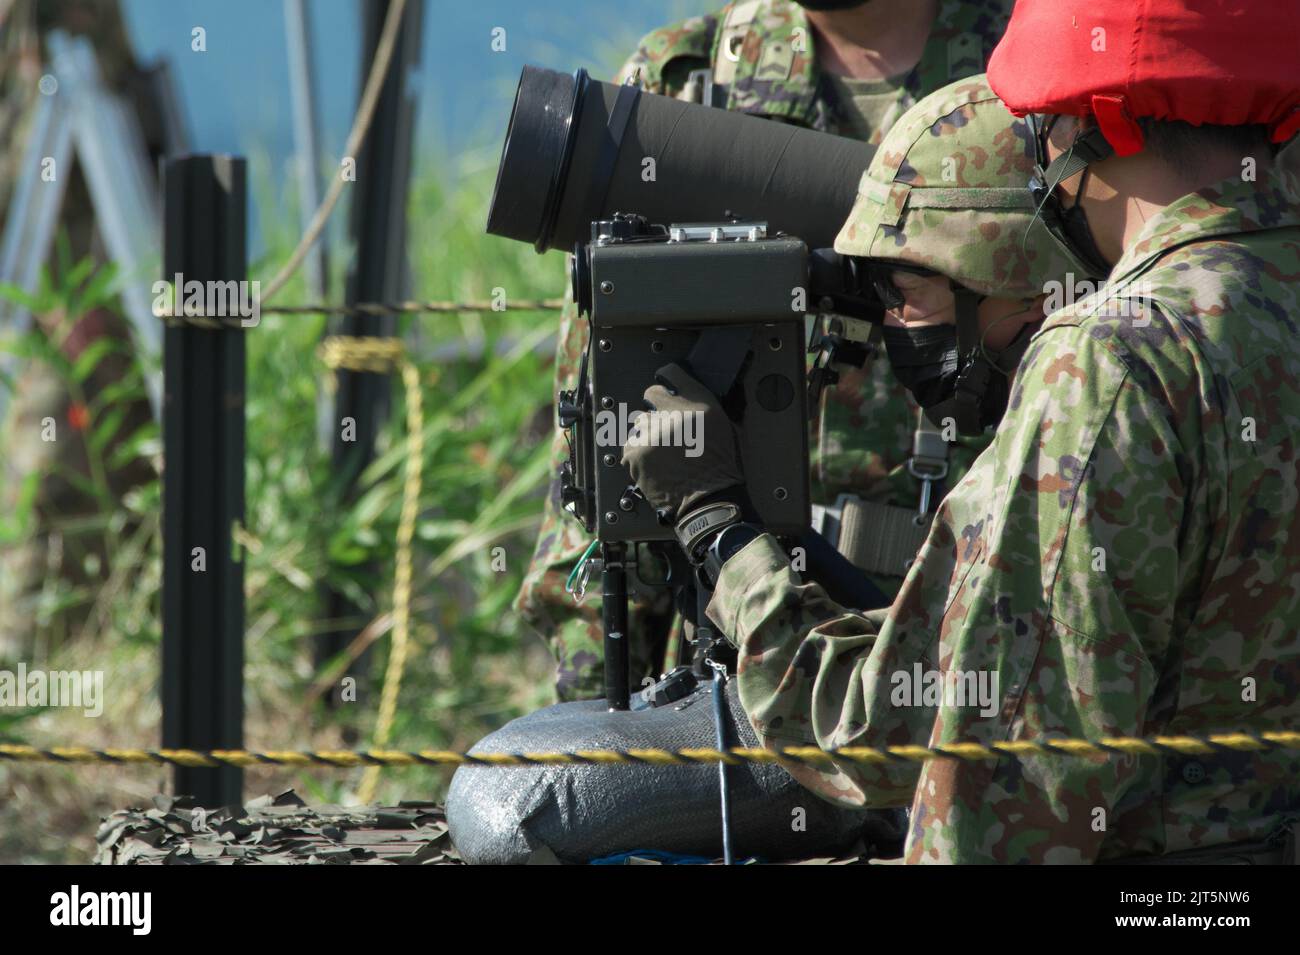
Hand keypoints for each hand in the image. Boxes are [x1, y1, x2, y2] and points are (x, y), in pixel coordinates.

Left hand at [621, 363, 743, 518]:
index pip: (670, 374)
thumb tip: (677, 382)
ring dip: (648, 434)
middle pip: (650, 400)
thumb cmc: (717, 463)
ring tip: (665, 452)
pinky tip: (657, 463)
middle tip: (671, 434)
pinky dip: (640, 452)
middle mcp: (672, 415)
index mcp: (697, 404)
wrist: (707, 500)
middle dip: (658, 414)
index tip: (667, 396)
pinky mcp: (635, 453)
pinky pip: (631, 442)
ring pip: (640, 423)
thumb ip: (698, 398)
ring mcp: (651, 434)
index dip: (668, 387)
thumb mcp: (720, 422)